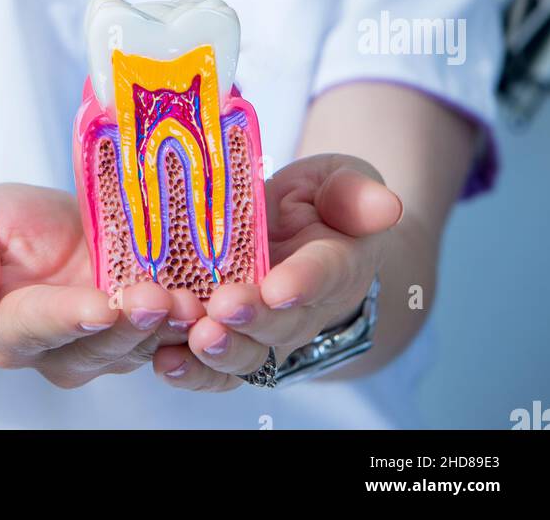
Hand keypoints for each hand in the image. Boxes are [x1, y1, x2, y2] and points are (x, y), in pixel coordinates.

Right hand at [0, 182, 205, 388]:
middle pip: (103, 343)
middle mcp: (65, 348)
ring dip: (173, 325)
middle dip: (134, 323)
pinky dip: (199, 314)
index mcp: (13, 327)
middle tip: (161, 300)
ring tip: (197, 301)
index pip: (41, 327)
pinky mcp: (147, 324)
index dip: (71, 318)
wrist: (25, 241)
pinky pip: (174, 327)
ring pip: (145, 342)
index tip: (99, 306)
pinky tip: (222, 295)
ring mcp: (110, 340)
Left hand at [152, 153, 402, 390]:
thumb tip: (387, 204)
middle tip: (225, 307)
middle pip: (282, 324)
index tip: (279, 287)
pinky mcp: (232, 339)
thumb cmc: (321, 204)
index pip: (324, 275)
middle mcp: (304, 309)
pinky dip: (193, 371)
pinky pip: (216, 368)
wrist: (303, 237)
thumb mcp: (340, 182)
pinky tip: (166, 362)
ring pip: (248, 354)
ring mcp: (267, 330)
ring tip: (197, 337)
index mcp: (337, 262)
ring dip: (221, 350)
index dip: (302, 283)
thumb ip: (355, 193)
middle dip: (253, 319)